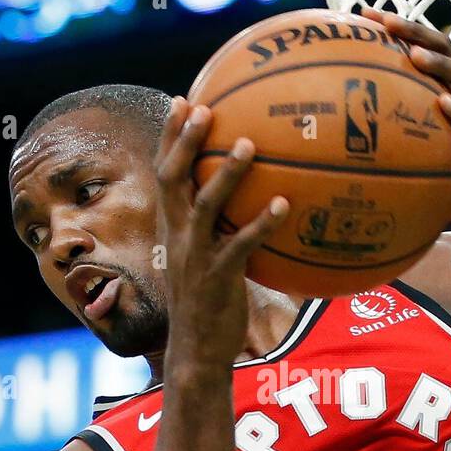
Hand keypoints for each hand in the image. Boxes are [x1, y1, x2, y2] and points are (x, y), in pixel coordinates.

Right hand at [154, 96, 288, 365]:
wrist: (198, 350)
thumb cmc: (209, 302)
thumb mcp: (207, 258)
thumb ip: (220, 227)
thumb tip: (254, 197)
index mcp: (173, 227)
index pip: (165, 172)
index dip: (171, 137)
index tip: (183, 100)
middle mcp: (178, 235)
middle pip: (174, 178)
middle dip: (186, 141)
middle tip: (204, 108)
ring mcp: (196, 256)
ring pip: (206, 205)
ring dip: (228, 174)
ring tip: (249, 145)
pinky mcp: (219, 277)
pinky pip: (241, 245)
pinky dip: (262, 223)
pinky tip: (286, 204)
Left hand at [360, 8, 450, 240]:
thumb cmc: (435, 174)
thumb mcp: (405, 146)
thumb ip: (382, 128)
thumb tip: (331, 126)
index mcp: (442, 86)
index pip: (421, 45)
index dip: (397, 28)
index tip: (364, 15)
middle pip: (444, 48)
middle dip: (416, 31)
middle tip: (388, 23)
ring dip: (439, 63)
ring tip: (415, 56)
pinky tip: (443, 104)